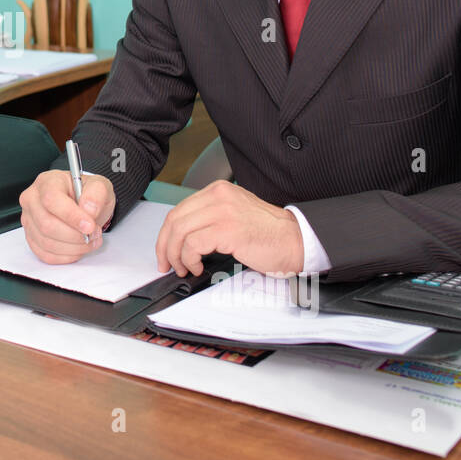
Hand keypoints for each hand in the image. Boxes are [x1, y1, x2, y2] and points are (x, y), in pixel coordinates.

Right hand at [19, 169, 114, 263]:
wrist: (83, 205)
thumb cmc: (86, 194)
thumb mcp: (100, 186)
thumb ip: (96, 194)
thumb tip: (88, 209)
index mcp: (47, 182)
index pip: (52, 199)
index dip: (71, 216)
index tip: (89, 225)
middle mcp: (33, 200)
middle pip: (47, 224)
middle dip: (75, 235)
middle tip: (93, 234)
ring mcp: (29, 220)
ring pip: (47, 242)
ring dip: (73, 247)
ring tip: (89, 240)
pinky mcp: (32, 238)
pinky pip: (46, 255)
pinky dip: (66, 256)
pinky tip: (77, 247)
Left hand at [155, 180, 303, 277]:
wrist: (296, 241)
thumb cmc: (269, 233)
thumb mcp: (234, 214)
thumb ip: (210, 218)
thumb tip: (182, 238)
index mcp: (218, 191)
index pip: (179, 210)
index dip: (166, 234)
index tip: (165, 250)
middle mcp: (218, 196)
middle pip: (174, 220)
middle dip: (165, 246)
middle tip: (167, 264)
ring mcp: (223, 211)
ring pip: (180, 232)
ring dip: (176, 256)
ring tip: (184, 268)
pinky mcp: (227, 229)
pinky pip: (193, 244)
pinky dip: (190, 259)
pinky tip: (197, 267)